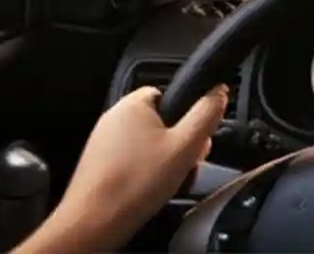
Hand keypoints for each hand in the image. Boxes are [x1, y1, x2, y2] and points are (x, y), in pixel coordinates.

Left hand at [15, 84, 227, 253]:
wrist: (93, 222)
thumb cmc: (137, 182)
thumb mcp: (185, 146)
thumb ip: (206, 114)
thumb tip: (219, 92)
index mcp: (133, 103)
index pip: (169, 94)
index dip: (188, 114)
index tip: (195, 137)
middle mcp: (113, 118)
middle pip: (160, 122)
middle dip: (178, 142)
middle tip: (185, 163)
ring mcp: (102, 142)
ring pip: (147, 144)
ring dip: (163, 160)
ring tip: (167, 181)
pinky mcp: (98, 165)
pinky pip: (131, 161)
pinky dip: (144, 172)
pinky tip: (148, 189)